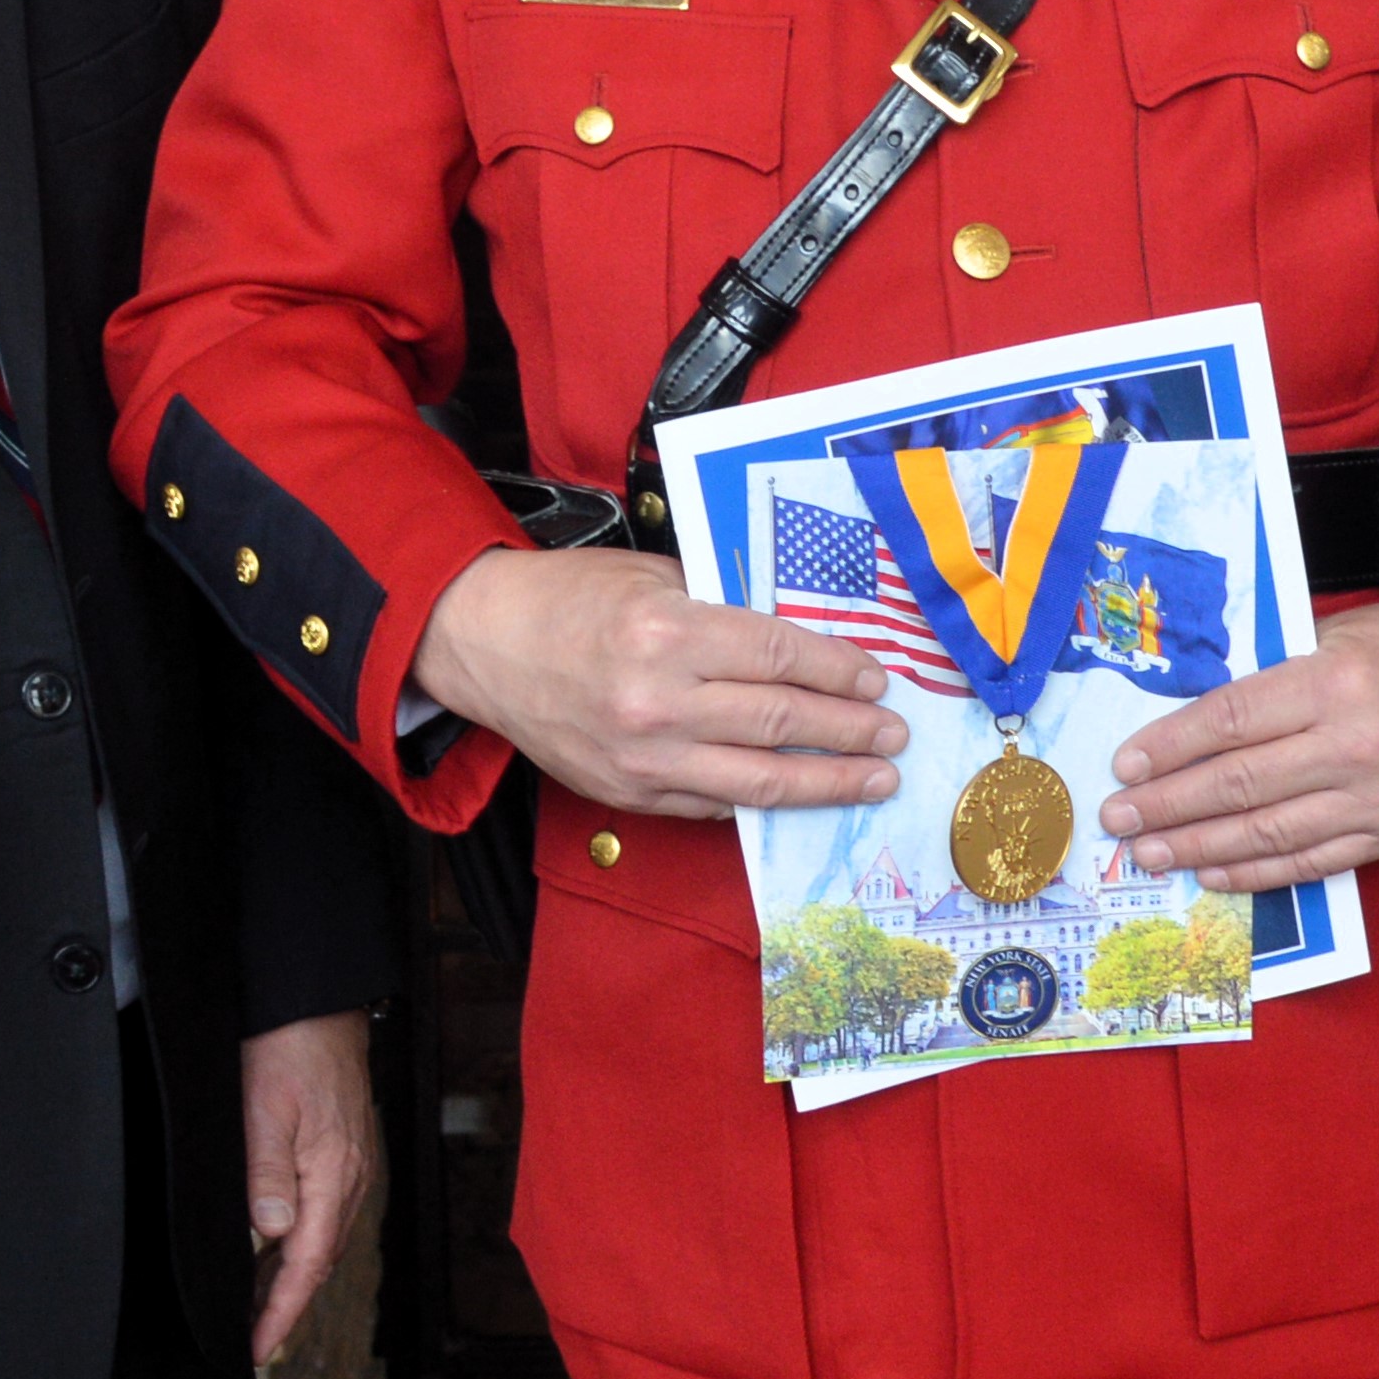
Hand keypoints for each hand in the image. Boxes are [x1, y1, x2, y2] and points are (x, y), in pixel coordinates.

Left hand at [242, 1009, 380, 1362]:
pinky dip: (303, 1244)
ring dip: (294, 1276)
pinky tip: (278, 1247)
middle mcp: (351, 1177)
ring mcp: (352, 1165)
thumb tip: (275, 1233)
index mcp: (332, 1173)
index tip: (258, 1346)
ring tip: (258, 1305)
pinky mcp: (346, 1152)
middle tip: (252, 1338)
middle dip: (287, 1304)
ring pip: (325, 1239)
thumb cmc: (287, 1048)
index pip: (308, 1262)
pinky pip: (328, 1214)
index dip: (281, 1310)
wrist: (318, 1003)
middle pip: (321, 1260)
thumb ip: (268, 1173)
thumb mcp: (263, 1109)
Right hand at [413, 542, 904, 817]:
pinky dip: (764, 798)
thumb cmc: (569, 599)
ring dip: (828, 783)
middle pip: (781, 721)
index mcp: (669, 632)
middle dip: (850, 732)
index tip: (876, 681)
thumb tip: (796, 638)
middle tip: (893, 735)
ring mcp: (645, 756)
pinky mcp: (631, 793)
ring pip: (759, 779)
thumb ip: (720, 608)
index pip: (780, 655)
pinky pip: (715, 802)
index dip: (838, 672)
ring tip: (874, 780)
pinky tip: (803, 793)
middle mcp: (660, 701)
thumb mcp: (651, 577)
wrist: (484, 644)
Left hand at [1098, 574, 1378, 891]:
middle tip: (1119, 817)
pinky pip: (1312, 862)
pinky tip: (1213, 872)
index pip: (1230, 721)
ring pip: (1268, 833)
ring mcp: (1378, 797)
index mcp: (1336, 682)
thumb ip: (1272, 681)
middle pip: (1239, 784)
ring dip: (1199, 846)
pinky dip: (1256, 872)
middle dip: (1168, 805)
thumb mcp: (1334, 638)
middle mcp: (1357, 744)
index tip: (1127, 765)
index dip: (1170, 748)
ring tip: (1151, 851)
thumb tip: (1188, 727)